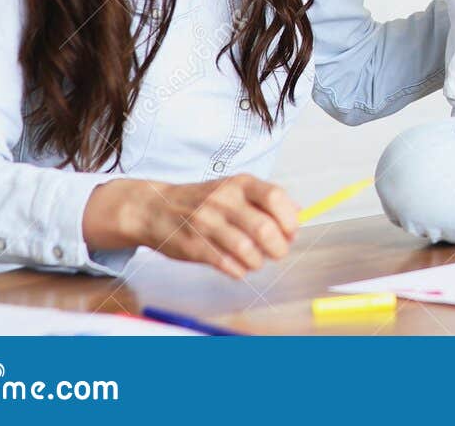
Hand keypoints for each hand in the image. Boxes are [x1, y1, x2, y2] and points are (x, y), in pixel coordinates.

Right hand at [84, 174, 299, 278]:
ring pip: (247, 250)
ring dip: (259, 262)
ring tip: (256, 261)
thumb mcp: (234, 189)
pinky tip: (239, 267)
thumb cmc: (202, 200)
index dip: (290, 219)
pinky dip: (240, 270)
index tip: (292, 232)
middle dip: (279, 247)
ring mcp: (207, 223)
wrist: (155, 208)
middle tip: (278, 252)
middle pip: (265, 228)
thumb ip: (266, 200)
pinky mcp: (194, 246)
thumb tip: (299, 214)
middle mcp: (223, 201)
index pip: (276, 197)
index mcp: (239, 184)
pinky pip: (227, 264)